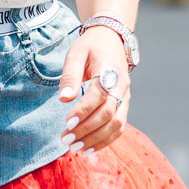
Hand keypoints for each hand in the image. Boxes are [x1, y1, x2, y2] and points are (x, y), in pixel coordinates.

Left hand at [57, 25, 130, 153]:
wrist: (111, 39)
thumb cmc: (90, 47)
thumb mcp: (76, 54)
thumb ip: (70, 76)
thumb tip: (64, 99)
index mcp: (110, 71)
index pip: (99, 95)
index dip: (84, 111)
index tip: (67, 123)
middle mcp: (121, 86)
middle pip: (108, 114)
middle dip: (87, 130)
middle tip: (66, 140)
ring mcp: (125, 97)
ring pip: (116, 124)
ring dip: (96, 139)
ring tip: (75, 148)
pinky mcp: (124, 105)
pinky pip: (119, 127)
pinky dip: (105, 140)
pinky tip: (89, 149)